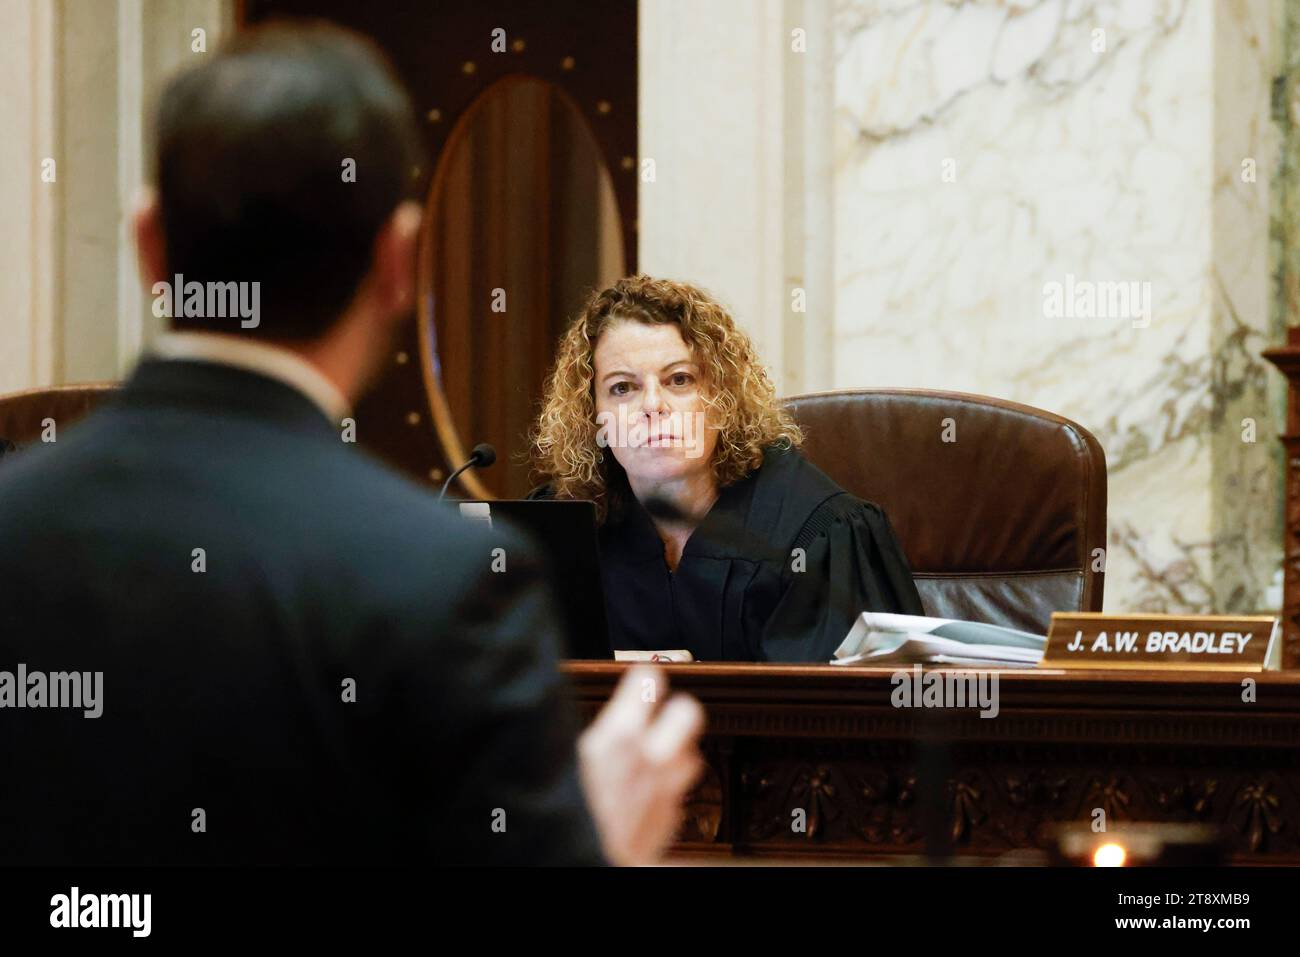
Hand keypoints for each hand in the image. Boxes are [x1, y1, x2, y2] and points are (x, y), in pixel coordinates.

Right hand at [577, 664, 704, 865]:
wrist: (579, 862)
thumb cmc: (565, 816)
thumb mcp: (561, 762)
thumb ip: (592, 738)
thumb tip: (598, 725)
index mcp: (618, 737)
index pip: (649, 681)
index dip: (644, 680)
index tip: (640, 681)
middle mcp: (650, 760)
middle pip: (688, 713)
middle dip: (676, 710)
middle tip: (663, 712)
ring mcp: (665, 791)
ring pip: (692, 756)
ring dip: (677, 754)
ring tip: (656, 757)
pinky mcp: (670, 821)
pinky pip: (678, 795)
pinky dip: (666, 792)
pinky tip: (645, 797)